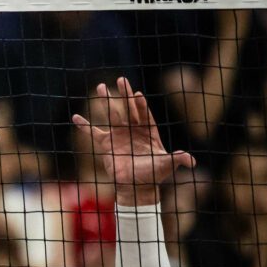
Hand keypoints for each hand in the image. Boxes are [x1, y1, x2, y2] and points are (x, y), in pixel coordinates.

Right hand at [70, 79, 193, 205]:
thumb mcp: (167, 166)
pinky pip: (93, 132)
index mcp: (149, 132)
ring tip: (101, 86)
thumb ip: (178, 160)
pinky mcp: (106, 144)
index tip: (137, 95)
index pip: (144, 114)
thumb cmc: (154, 175)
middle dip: (124, 94)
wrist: (137, 186)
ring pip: (112, 114)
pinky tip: (75, 117)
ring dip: (106, 100)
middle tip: (121, 80)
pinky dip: (84, 126)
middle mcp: (133, 130)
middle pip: (128, 108)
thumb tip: (191, 161)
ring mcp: (119, 135)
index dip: (141, 105)